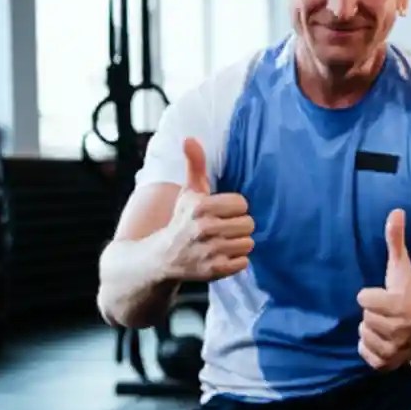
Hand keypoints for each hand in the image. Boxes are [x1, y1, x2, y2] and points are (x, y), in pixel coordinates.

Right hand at [162, 137, 254, 281]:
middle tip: (222, 229)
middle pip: (249, 223)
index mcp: (200, 206)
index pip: (242, 203)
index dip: (234, 208)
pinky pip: (244, 262)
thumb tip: (189, 138)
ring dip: (238, 244)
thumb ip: (195, 165)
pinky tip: (220, 257)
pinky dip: (236, 261)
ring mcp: (208, 251)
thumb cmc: (182, 220)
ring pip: (248, 243)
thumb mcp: (189, 192)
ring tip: (221, 243)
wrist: (161, 258)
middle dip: (238, 226)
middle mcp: (203, 228)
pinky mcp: (213, 271)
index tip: (219, 212)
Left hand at [357, 209, 410, 371]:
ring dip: (373, 330)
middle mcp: (400, 330)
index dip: (372, 295)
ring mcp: (395, 350)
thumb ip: (396, 241)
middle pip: (364, 316)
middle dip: (375, 313)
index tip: (388, 295)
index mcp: (404, 306)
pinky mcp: (389, 364)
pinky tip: (383, 341)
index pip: (364, 298)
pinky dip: (370, 348)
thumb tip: (394, 210)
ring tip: (389, 326)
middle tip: (392, 313)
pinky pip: (366, 354)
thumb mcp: (404, 269)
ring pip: (364, 334)